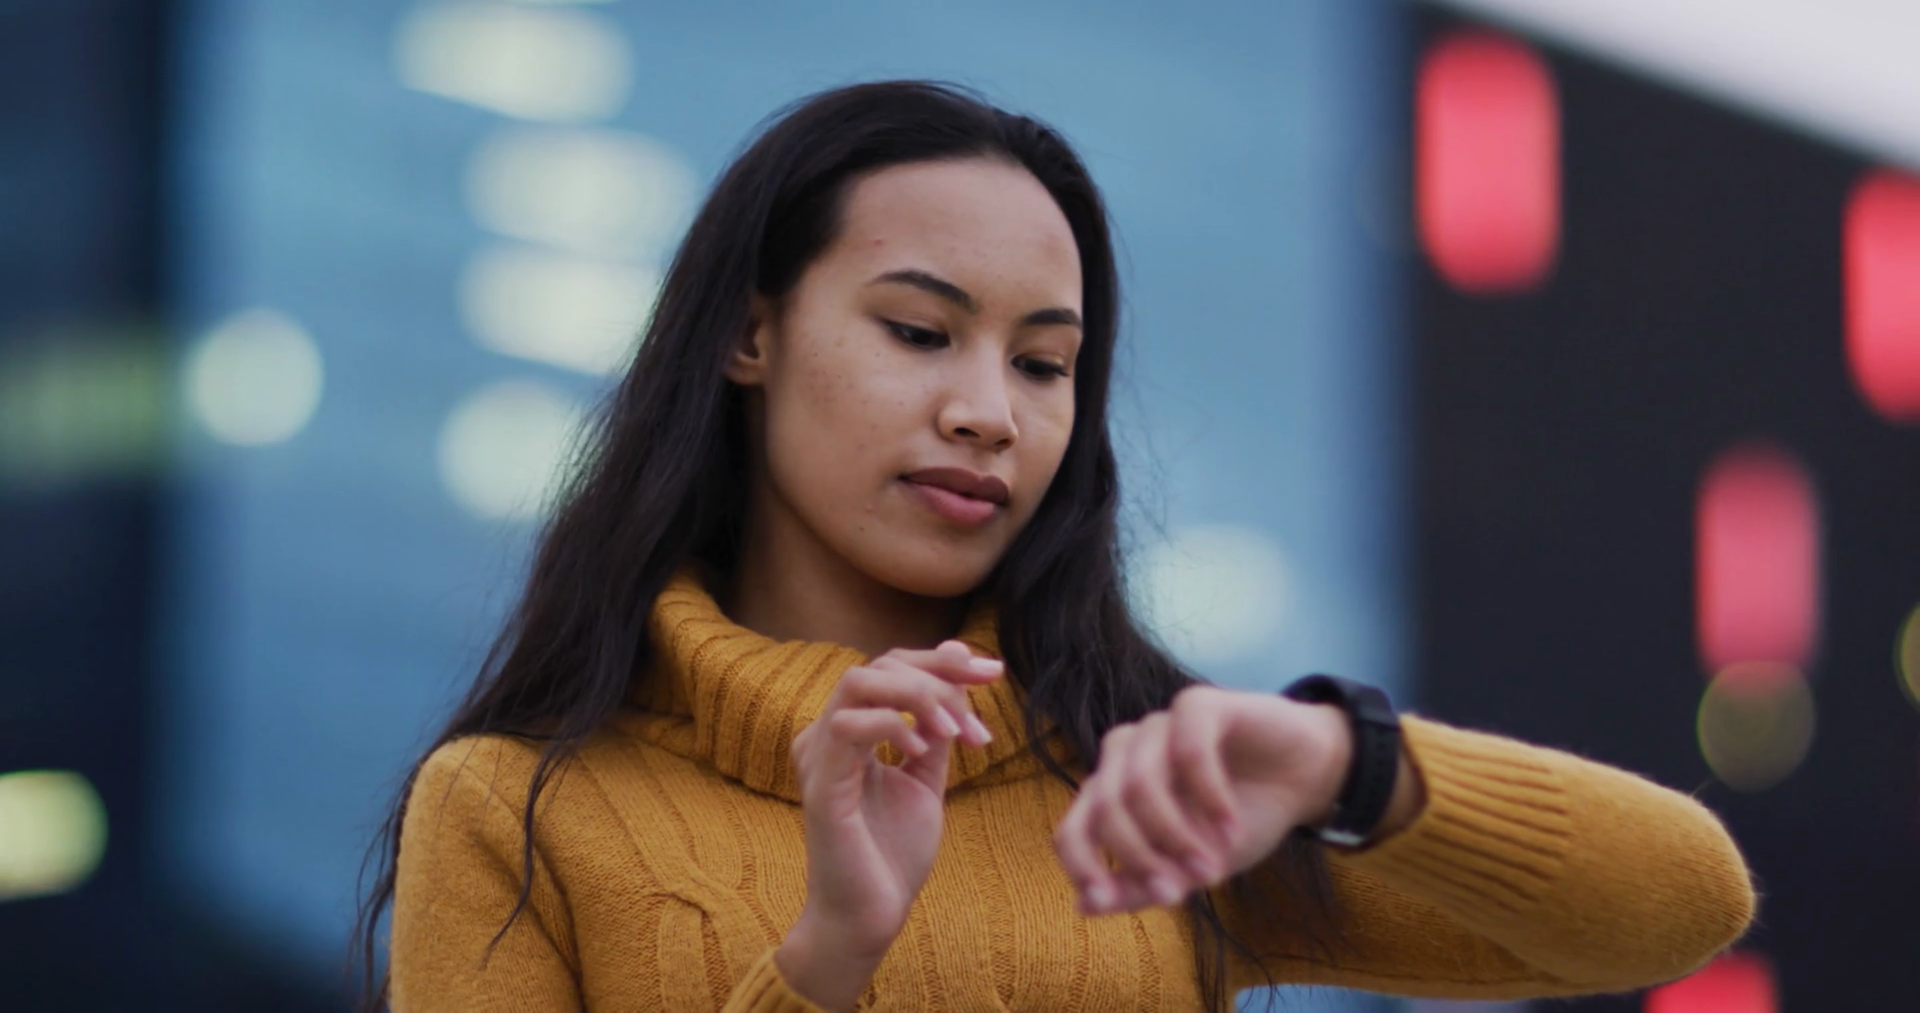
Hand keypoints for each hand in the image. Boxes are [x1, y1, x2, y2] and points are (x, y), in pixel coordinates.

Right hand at [775, 640, 1001, 1009]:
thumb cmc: (893, 854)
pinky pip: (850, 726)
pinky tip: (925, 752)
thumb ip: (936, 732)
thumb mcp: (926, 780)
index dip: (944, 659)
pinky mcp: (821, 784)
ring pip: (861, 681)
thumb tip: (958, 680)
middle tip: (987, 700)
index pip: (892, 666)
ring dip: (920, 695)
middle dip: (942, 673)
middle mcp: (828, 733)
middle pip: (880, 663)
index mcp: (851, 730)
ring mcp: (819, 755)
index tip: (996, 671)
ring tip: (957, 730)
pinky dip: (895, 726)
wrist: (871, 916)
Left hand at [1053, 685, 1377, 916]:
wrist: (1303, 779)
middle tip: (1187, 889)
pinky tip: (1231, 827)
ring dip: (1176, 834)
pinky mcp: (1198, 705)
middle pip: (1107, 809)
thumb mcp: (1190, 867)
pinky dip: (1208, 797)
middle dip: (1144, 856)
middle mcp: (1125, 756)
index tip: (1107, 901)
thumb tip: (1084, 905)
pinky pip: (1188, 751)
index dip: (1082, 867)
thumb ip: (1141, 885)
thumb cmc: (1240, 820)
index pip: (1071, 830)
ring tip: (1214, 866)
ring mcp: (1158, 726)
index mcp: (1111, 793)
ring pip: (1140, 782)